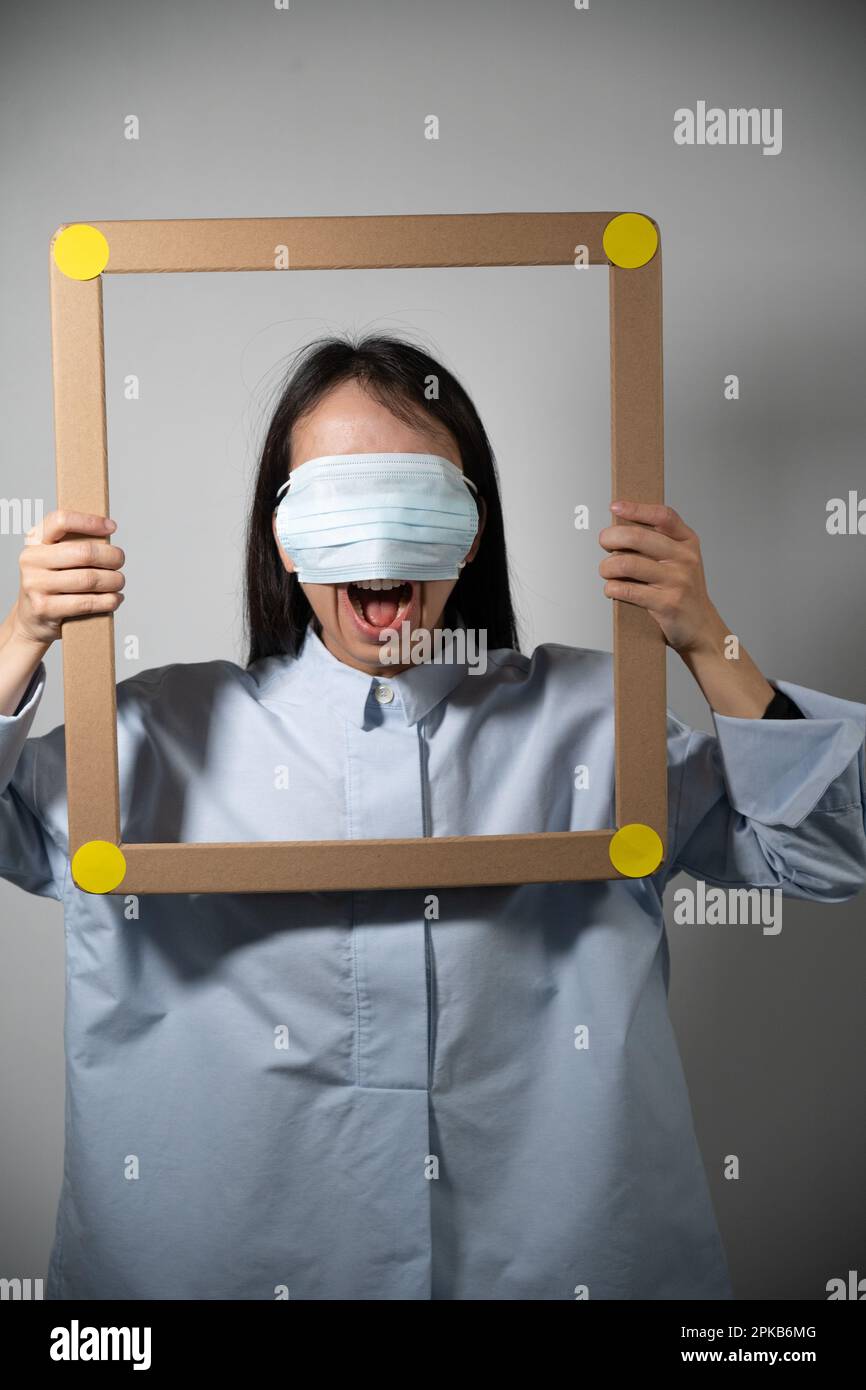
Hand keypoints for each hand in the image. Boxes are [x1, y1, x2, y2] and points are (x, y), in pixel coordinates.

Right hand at [10, 510, 124, 648]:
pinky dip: (108, 601)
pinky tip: (115, 599)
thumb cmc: (52, 586)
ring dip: (113, 581)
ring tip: (119, 582)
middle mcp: (31, 560)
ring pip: (89, 579)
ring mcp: (35, 585)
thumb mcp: (54, 560)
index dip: (89, 521)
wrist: (31, 621)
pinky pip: (86, 602)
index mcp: (34, 541)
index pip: (61, 520)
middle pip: (83, 552)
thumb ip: (75, 546)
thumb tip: (109, 533)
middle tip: (120, 561)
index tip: (111, 527)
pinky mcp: (44, 608)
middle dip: (111, 557)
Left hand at [598, 500, 720, 653]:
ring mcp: (677, 581)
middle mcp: (685, 558)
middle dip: (610, 538)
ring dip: (606, 567)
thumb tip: (619, 527)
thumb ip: (658, 542)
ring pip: (626, 564)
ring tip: (606, 571)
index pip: (662, 516)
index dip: (636, 509)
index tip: (616, 506)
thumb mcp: (680, 559)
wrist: (700, 627)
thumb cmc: (681, 590)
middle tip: (604, 543)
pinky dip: (612, 588)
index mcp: (688, 542)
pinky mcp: (667, 603)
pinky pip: (627, 590)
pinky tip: (612, 588)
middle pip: (637, 537)